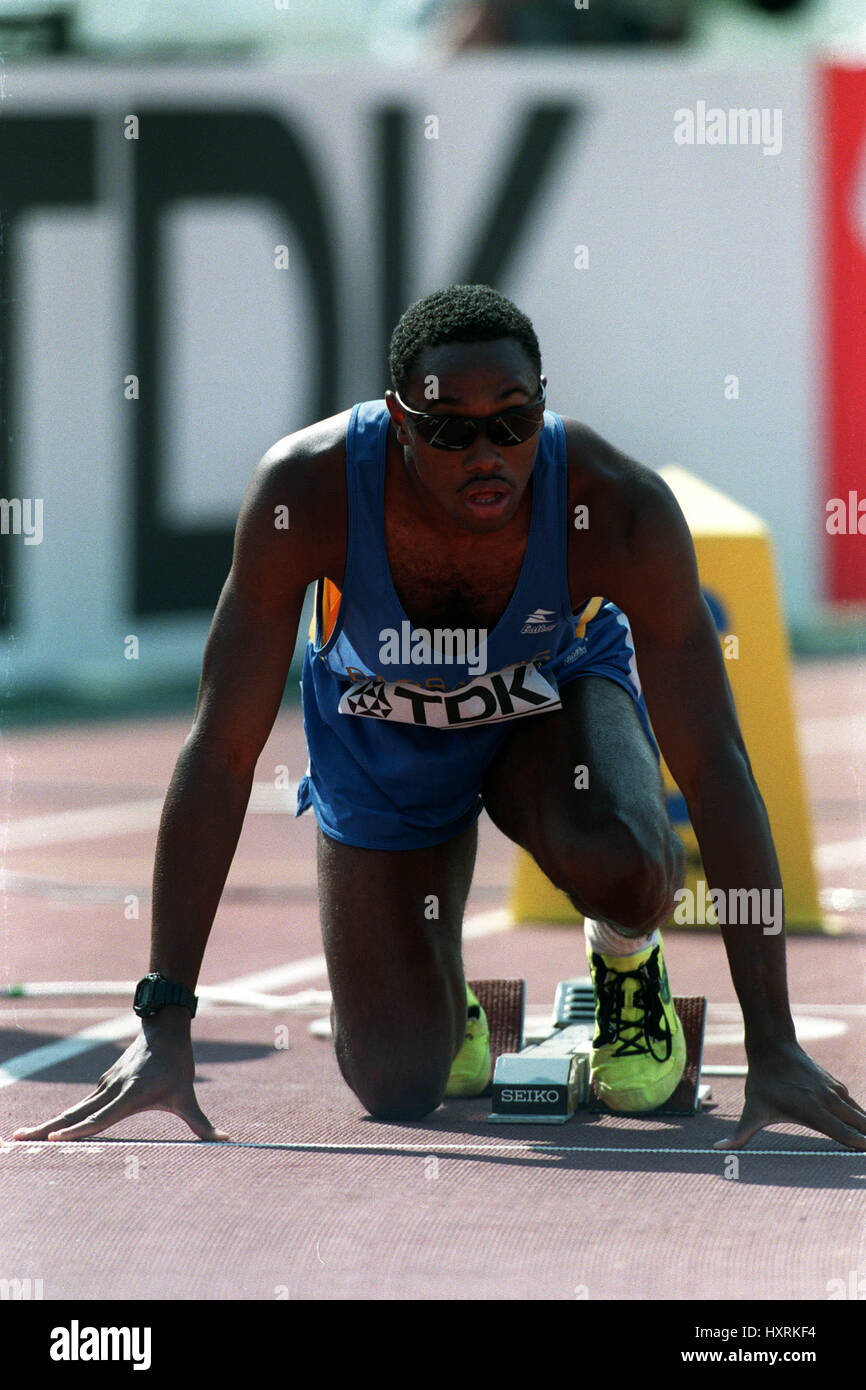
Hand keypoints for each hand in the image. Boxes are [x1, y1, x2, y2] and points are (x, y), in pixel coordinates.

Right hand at [11, 1013, 228, 1142]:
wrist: (165, 1028)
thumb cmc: (177, 1064)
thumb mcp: (188, 1095)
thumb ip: (201, 1123)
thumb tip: (226, 1140)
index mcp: (129, 1096)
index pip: (100, 1119)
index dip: (79, 1131)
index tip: (55, 1139)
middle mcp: (111, 1092)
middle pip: (75, 1114)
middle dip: (47, 1130)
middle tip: (18, 1140)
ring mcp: (104, 1087)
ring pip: (73, 1109)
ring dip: (49, 1124)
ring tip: (22, 1137)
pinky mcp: (103, 1085)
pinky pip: (81, 1106)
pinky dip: (62, 1118)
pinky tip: (47, 1130)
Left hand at [714, 1037, 865, 1150]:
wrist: (773, 1046)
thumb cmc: (762, 1081)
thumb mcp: (752, 1108)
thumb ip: (740, 1133)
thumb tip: (717, 1148)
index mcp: (811, 1110)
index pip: (841, 1133)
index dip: (858, 1144)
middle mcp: (827, 1100)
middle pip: (858, 1124)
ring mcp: (834, 1091)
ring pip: (859, 1113)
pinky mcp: (835, 1085)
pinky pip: (854, 1104)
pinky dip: (863, 1116)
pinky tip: (865, 1125)